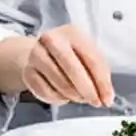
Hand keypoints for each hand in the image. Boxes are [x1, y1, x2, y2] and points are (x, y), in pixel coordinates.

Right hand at [0, 26, 114, 105]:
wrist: (42, 51)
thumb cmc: (72, 53)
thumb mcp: (88, 55)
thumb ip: (100, 74)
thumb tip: (106, 97)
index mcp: (73, 33)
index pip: (92, 60)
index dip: (102, 83)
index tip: (107, 99)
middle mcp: (52, 40)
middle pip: (73, 70)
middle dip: (87, 90)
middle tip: (95, 102)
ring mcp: (36, 55)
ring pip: (60, 83)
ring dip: (74, 96)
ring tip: (81, 98)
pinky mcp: (27, 72)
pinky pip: (46, 92)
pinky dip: (59, 99)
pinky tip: (65, 97)